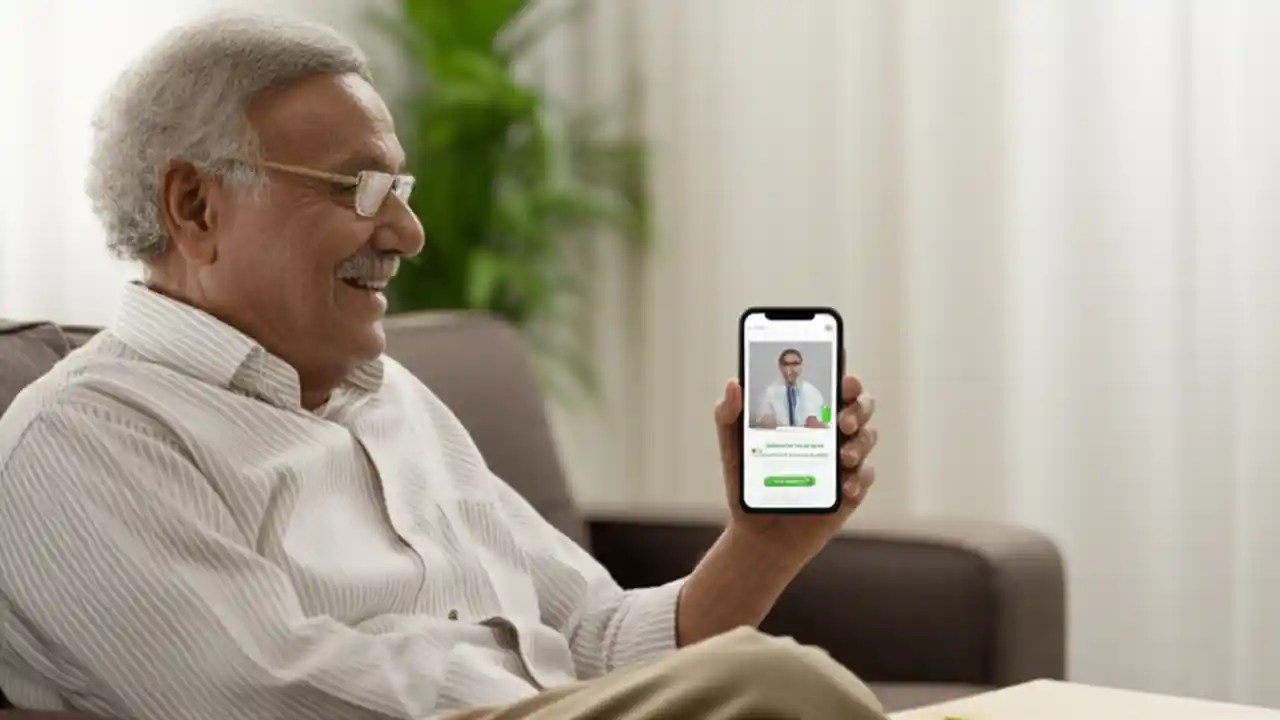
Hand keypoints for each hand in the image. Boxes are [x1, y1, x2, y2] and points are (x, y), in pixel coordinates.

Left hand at [714, 372, 877, 570]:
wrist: (757, 529)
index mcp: (808, 412)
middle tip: (843, 422)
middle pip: (861, 407)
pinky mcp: (850, 488)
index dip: (845, 378)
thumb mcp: (733, 446)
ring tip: (842, 457)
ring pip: (867, 438)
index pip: (834, 385)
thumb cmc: (748, 479)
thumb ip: (728, 414)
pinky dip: (859, 479)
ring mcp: (844, 459)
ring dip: (860, 444)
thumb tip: (734, 384)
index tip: (843, 379)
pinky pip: (865, 477)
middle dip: (859, 408)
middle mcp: (832, 430)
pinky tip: (846, 487)